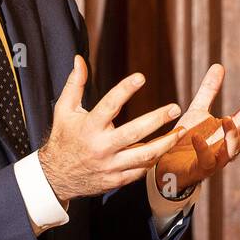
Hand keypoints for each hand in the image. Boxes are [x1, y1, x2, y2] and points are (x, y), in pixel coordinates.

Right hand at [38, 55, 182, 201]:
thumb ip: (75, 84)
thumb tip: (80, 59)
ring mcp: (110, 166)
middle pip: (134, 133)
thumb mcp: (64, 111)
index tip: (141, 77)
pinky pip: (140, 170)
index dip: (125, 90)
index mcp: (89, 127)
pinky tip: (167, 147)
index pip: (109, 105)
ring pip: (144, 156)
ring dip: (166, 143)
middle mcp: (101, 147)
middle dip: (157, 120)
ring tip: (182, 131)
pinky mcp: (116, 180)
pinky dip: (155, 159)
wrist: (56, 177)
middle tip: (175, 107)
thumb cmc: (64, 139)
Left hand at [155, 64, 239, 195]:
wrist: (167, 166)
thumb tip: (219, 65)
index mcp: (230, 131)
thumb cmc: (186, 140)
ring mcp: (217, 159)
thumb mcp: (198, 111)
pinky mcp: (200, 169)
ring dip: (233, 136)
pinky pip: (205, 161)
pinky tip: (197, 137)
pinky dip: (202, 149)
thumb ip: (209, 91)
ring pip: (233, 150)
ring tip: (227, 118)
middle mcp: (228, 146)